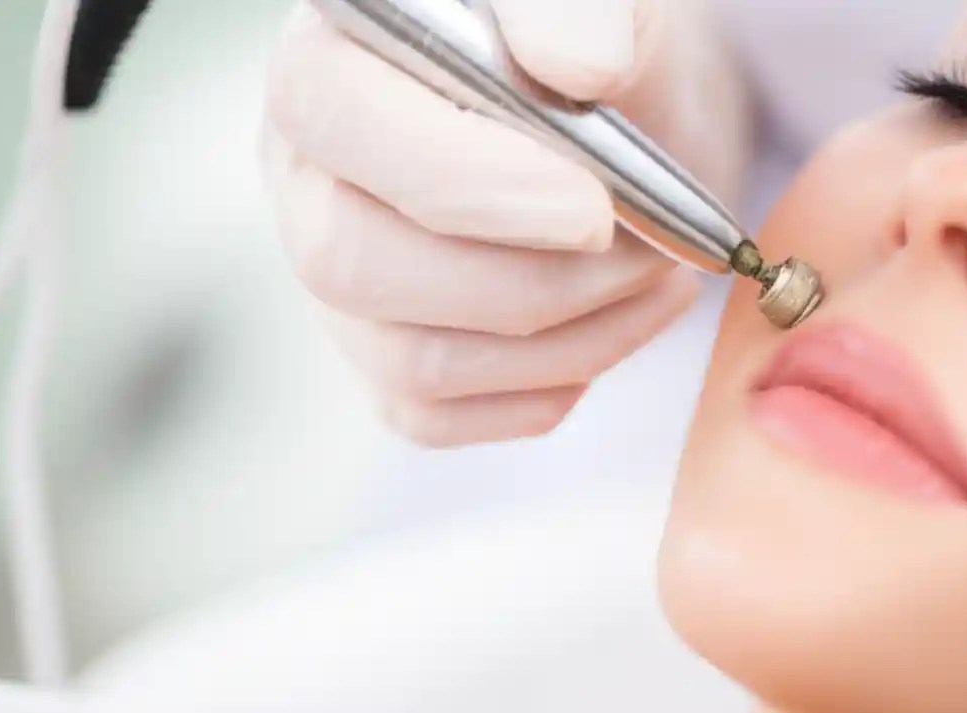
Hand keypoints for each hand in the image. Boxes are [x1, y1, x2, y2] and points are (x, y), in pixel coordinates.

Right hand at [264, 0, 750, 446]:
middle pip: (354, 261)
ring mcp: (340, 276)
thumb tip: (581, 66)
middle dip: (531, 278)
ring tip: (655, 278)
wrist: (635, 117)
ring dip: (562, 339)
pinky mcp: (383, 355)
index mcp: (332, 55)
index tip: (592, 210)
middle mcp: (310, 173)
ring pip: (407, 358)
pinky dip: (543, 388)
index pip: (334, 116)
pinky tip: (609, 325)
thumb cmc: (607, 50)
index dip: (461, 179)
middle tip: (647, 250)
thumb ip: (585, 10)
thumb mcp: (613, 3)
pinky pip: (436, 416)